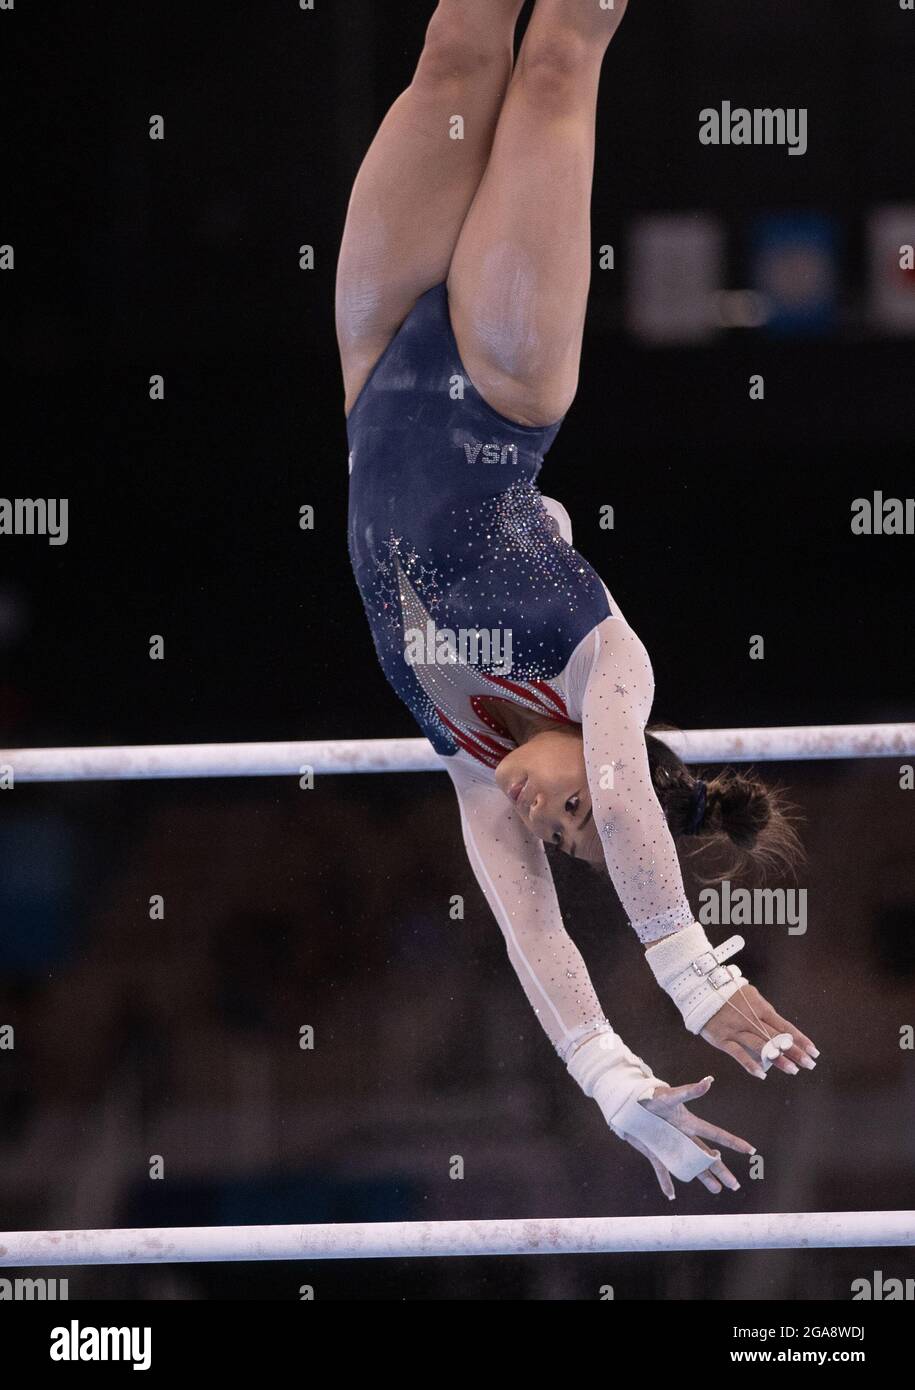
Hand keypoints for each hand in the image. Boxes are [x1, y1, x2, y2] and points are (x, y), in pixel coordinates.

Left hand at [623, 1076, 753, 1199]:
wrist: (628, 1101)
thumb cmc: (652, 1095)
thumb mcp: (670, 1095)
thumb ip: (690, 1091)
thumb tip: (709, 1080)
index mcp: (690, 1123)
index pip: (716, 1134)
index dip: (733, 1142)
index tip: (751, 1150)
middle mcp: (683, 1137)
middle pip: (707, 1157)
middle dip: (721, 1170)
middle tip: (735, 1185)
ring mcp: (670, 1146)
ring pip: (690, 1166)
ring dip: (702, 1178)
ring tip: (717, 1190)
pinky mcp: (655, 1151)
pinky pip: (662, 1170)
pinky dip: (666, 1182)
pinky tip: (670, 1195)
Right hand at [701, 984, 817, 1078]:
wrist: (700, 989)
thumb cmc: (728, 993)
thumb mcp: (750, 996)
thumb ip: (763, 1012)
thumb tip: (781, 1029)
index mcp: (760, 1007)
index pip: (785, 1026)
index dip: (800, 1039)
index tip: (814, 1051)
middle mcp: (750, 1019)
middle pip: (776, 1038)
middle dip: (795, 1052)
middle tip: (810, 1064)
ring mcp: (736, 1029)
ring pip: (761, 1046)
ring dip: (778, 1059)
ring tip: (793, 1070)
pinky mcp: (722, 1038)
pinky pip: (738, 1053)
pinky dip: (750, 1064)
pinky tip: (762, 1074)